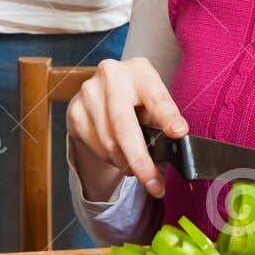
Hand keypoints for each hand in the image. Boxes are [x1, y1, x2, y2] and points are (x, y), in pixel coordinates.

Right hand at [67, 56, 187, 202]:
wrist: (104, 91)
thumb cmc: (137, 99)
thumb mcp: (154, 102)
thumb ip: (163, 120)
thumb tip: (174, 145)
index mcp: (139, 70)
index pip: (155, 96)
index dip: (167, 116)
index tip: (179, 133)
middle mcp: (111, 75)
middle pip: (124, 124)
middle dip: (140, 160)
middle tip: (154, 184)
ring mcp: (88, 92)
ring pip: (108, 142)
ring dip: (126, 163)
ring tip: (138, 169)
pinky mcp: (75, 111)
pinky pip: (95, 147)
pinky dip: (111, 159)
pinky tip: (119, 154)